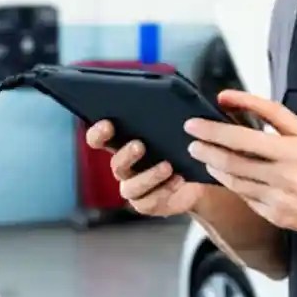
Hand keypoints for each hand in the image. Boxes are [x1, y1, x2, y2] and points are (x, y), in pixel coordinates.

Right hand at [85, 120, 207, 216]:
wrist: (198, 178)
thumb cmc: (182, 146)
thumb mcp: (177, 128)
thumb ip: (169, 113)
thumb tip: (173, 93)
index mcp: (124, 143)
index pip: (100, 138)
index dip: (98, 132)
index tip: (108, 123)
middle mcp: (124, 166)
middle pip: (115, 163)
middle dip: (126, 154)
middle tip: (140, 145)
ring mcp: (133, 187)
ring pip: (131, 186)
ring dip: (149, 175)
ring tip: (168, 166)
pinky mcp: (147, 203)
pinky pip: (150, 200)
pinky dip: (164, 189)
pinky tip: (179, 179)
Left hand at [184, 89, 296, 234]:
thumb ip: (267, 111)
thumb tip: (229, 98)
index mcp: (292, 151)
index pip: (241, 138)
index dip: (212, 131)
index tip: (193, 124)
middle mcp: (283, 177)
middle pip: (231, 163)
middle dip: (206, 150)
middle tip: (193, 142)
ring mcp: (277, 200)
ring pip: (234, 183)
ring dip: (216, 168)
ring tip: (208, 157)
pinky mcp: (274, 217)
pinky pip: (246, 199)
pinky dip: (235, 186)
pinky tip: (232, 177)